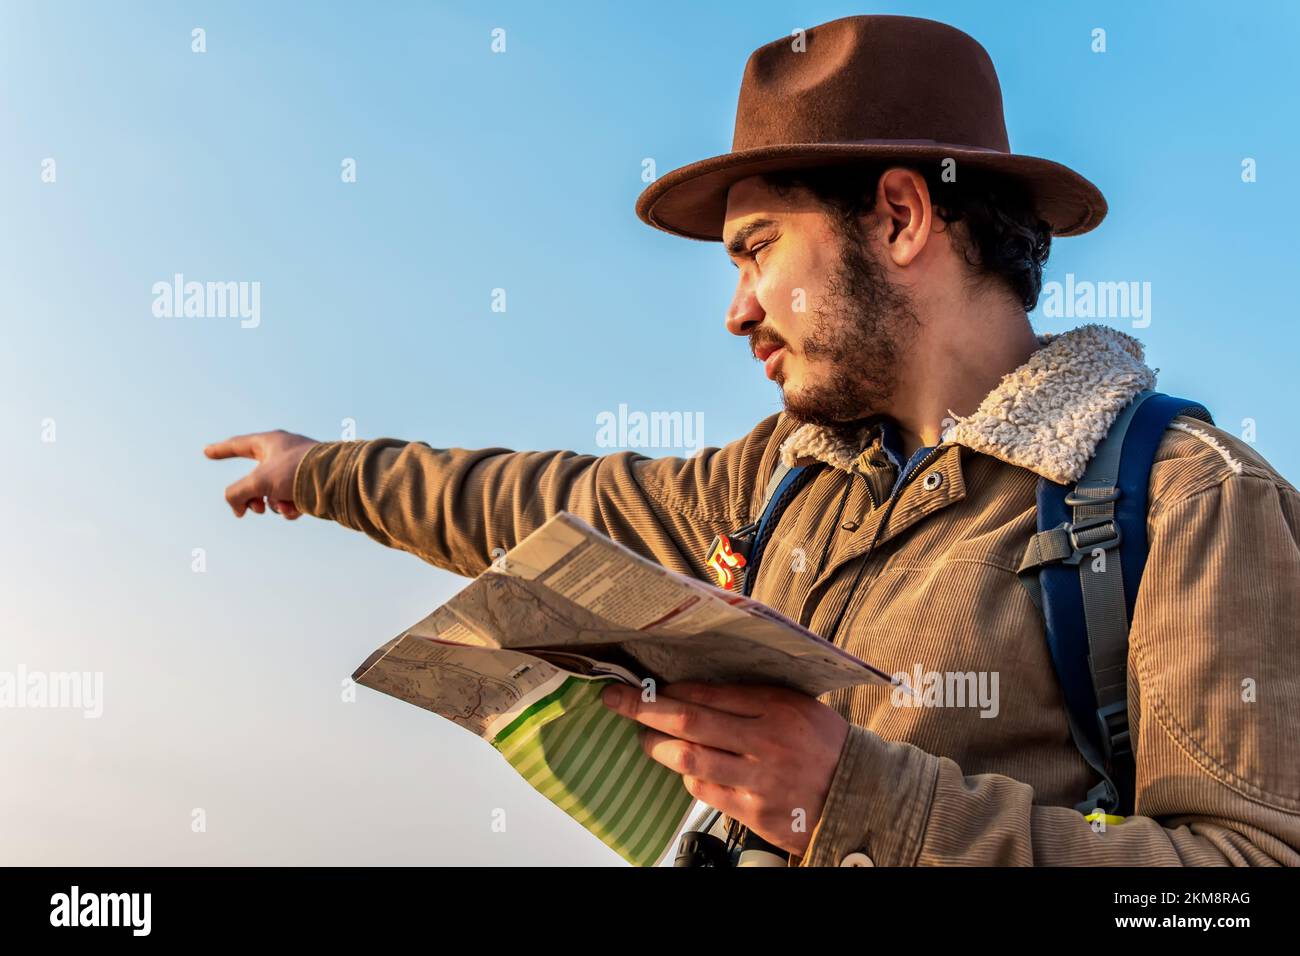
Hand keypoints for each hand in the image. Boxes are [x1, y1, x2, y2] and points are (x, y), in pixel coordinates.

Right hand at [203, 429, 319, 517]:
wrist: (337, 481)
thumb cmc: (298, 471)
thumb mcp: (259, 481)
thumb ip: (237, 494)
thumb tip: (238, 509)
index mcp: (270, 442)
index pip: (238, 445)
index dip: (221, 450)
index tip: (207, 451)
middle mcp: (283, 453)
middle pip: (253, 478)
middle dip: (250, 496)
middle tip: (252, 509)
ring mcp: (297, 469)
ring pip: (271, 492)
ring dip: (272, 505)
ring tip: (282, 507)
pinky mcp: (310, 486)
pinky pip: (290, 500)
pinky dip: (289, 508)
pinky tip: (297, 510)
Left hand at [601, 681, 847, 855]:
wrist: (859, 796)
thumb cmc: (825, 745)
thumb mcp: (798, 705)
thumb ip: (753, 696)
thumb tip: (697, 688)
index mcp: (777, 707)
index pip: (709, 692)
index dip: (669, 689)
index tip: (646, 685)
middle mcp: (766, 741)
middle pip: (689, 721)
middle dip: (644, 708)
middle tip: (616, 700)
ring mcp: (758, 780)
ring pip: (689, 759)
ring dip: (657, 746)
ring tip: (645, 738)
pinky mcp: (754, 812)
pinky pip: (704, 791)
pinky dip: (687, 777)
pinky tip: (684, 768)